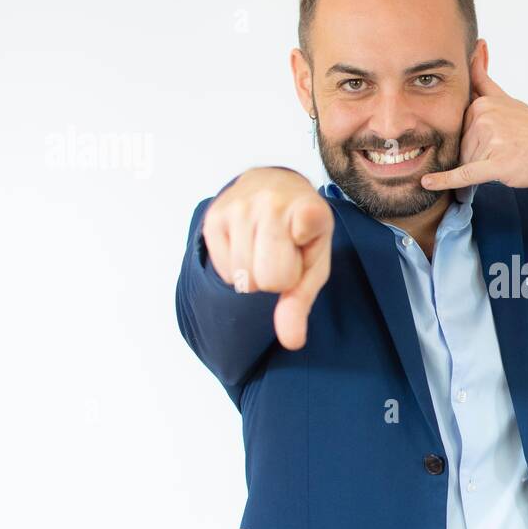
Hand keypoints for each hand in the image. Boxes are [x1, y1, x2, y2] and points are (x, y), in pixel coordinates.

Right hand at [202, 166, 332, 349]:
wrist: (273, 187)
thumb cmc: (301, 232)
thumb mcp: (314, 263)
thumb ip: (302, 302)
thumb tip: (291, 342)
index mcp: (307, 207)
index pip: (305, 228)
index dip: (303, 241)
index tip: (302, 230)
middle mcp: (270, 201)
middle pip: (270, 278)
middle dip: (279, 277)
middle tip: (284, 253)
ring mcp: (238, 207)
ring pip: (245, 279)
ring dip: (256, 273)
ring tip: (266, 248)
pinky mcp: (213, 218)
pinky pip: (225, 272)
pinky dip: (237, 269)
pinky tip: (247, 245)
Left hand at [422, 53, 527, 190]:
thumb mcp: (504, 97)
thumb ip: (482, 77)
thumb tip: (477, 46)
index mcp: (481, 104)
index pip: (460, 128)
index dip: (472, 140)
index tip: (492, 141)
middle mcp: (483, 119)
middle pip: (462, 146)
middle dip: (478, 155)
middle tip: (505, 151)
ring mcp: (489, 140)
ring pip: (467, 163)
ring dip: (484, 168)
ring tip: (508, 159)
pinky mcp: (495, 164)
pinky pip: (464, 174)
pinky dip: (445, 181)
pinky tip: (427, 182)